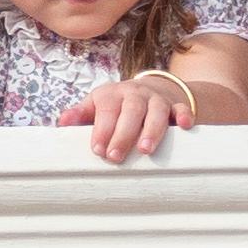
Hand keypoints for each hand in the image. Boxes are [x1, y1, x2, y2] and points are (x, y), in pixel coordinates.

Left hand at [58, 75, 188, 162]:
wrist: (149, 90)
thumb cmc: (116, 106)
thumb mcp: (96, 106)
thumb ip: (80, 114)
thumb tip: (62, 123)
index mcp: (111, 94)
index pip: (107, 109)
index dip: (102, 129)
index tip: (97, 149)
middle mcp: (135, 93)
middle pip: (130, 110)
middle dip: (123, 134)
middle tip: (115, 157)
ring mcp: (156, 99)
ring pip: (156, 110)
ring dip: (151, 130)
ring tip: (144, 150)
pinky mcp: (175, 105)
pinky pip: (182, 108)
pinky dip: (184, 115)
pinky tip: (185, 127)